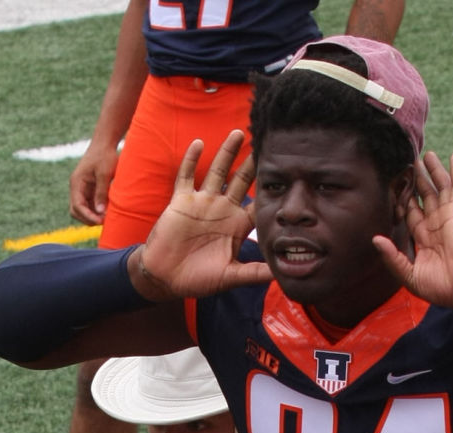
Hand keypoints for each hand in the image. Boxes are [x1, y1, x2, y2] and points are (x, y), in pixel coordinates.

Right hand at [69, 139, 118, 224]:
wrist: (105, 142)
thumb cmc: (105, 155)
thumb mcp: (104, 174)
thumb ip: (101, 193)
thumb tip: (99, 212)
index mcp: (77, 182)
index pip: (77, 206)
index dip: (88, 216)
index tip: (100, 221)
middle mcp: (76, 187)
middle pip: (76, 211)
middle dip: (88, 219)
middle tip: (104, 221)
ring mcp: (82, 189)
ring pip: (83, 210)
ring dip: (93, 216)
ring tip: (106, 218)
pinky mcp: (89, 190)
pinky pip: (90, 205)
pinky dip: (96, 211)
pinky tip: (107, 211)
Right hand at [136, 132, 270, 301]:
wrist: (166, 278)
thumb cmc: (199, 280)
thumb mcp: (230, 277)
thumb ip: (253, 273)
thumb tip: (279, 276)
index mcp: (237, 226)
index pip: (258, 204)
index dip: (270, 190)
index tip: (286, 173)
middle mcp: (222, 210)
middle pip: (241, 181)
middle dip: (252, 163)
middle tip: (265, 141)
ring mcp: (202, 203)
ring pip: (218, 172)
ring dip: (227, 153)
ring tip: (238, 133)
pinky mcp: (182, 201)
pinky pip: (187, 176)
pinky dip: (191, 160)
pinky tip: (198, 143)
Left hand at [373, 150, 452, 312]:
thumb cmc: (439, 287)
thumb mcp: (409, 275)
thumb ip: (392, 257)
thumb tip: (375, 239)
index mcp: (424, 239)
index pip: (411, 213)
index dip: (404, 200)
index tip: (397, 186)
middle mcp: (435, 225)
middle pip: (424, 196)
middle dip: (418, 180)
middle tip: (410, 162)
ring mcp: (448, 217)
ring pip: (439, 187)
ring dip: (434, 170)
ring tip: (426, 154)